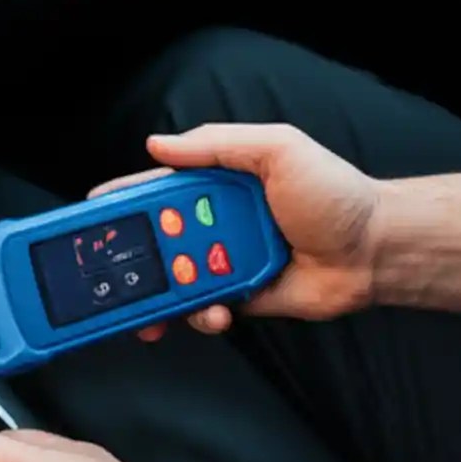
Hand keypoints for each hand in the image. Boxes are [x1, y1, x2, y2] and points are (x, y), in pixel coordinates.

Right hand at [88, 123, 381, 340]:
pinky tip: (210, 314)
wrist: (375, 249)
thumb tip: (158, 145)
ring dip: (159, 295)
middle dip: (132, 258)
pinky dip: (199, 316)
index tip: (85, 218)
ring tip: (154, 307)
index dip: (123, 203)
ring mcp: (230, 262)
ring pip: (176, 281)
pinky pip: (207, 309)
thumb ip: (217, 146)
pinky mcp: (245, 298)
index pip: (160, 190)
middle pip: (159, 241)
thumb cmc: (336, 193)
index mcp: (223, 184)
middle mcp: (221, 222)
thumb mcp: (278, 149)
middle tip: (109, 276)